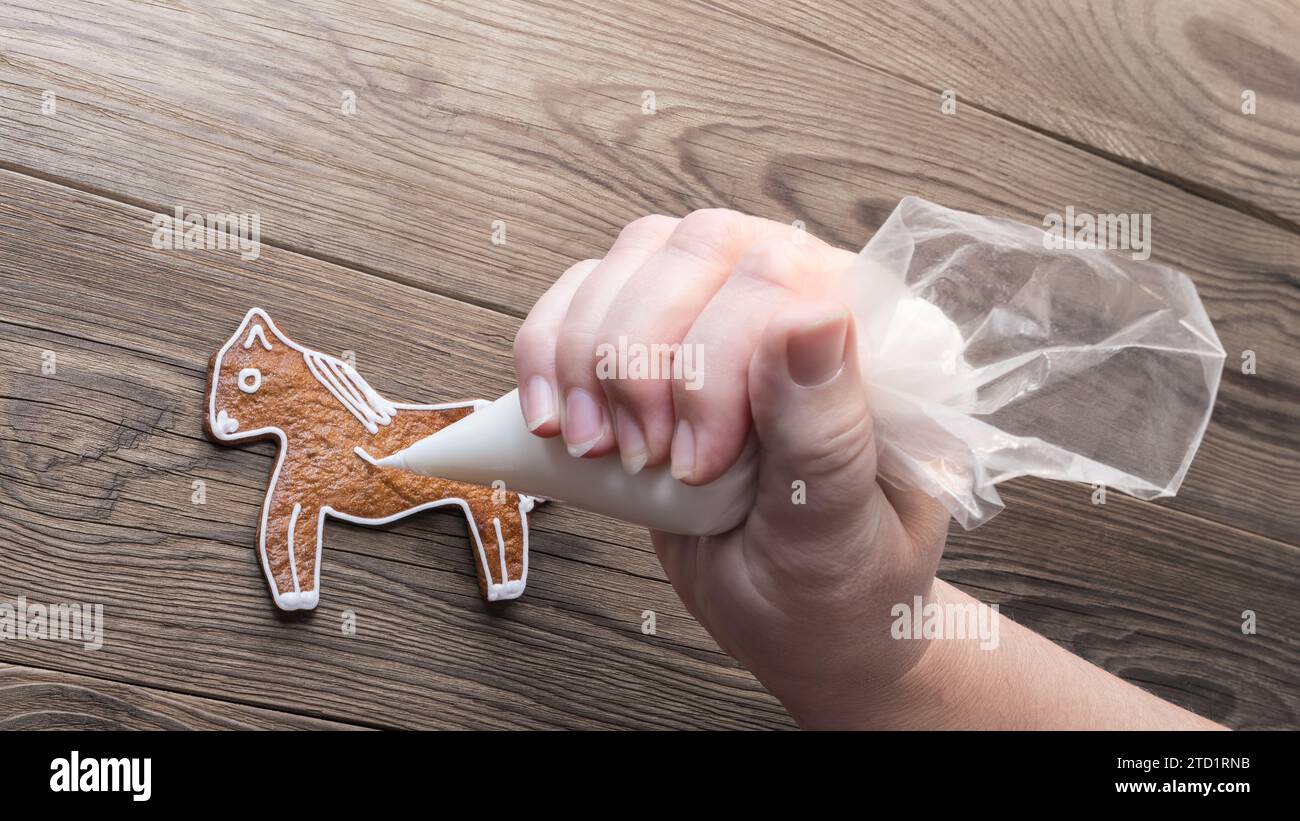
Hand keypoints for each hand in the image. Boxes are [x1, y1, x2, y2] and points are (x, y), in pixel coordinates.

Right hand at [513, 209, 950, 726]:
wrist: (801, 627)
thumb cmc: (838, 587)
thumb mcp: (837, 529)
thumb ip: (826, 429)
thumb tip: (815, 314)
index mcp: (872, 336)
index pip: (778, 277)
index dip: (713, 365)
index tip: (696, 465)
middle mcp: (797, 304)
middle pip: (697, 249)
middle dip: (641, 356)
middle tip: (640, 458)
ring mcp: (722, 314)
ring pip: (634, 260)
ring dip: (588, 355)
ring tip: (596, 447)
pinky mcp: (657, 343)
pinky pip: (582, 295)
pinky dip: (545, 350)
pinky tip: (550, 420)